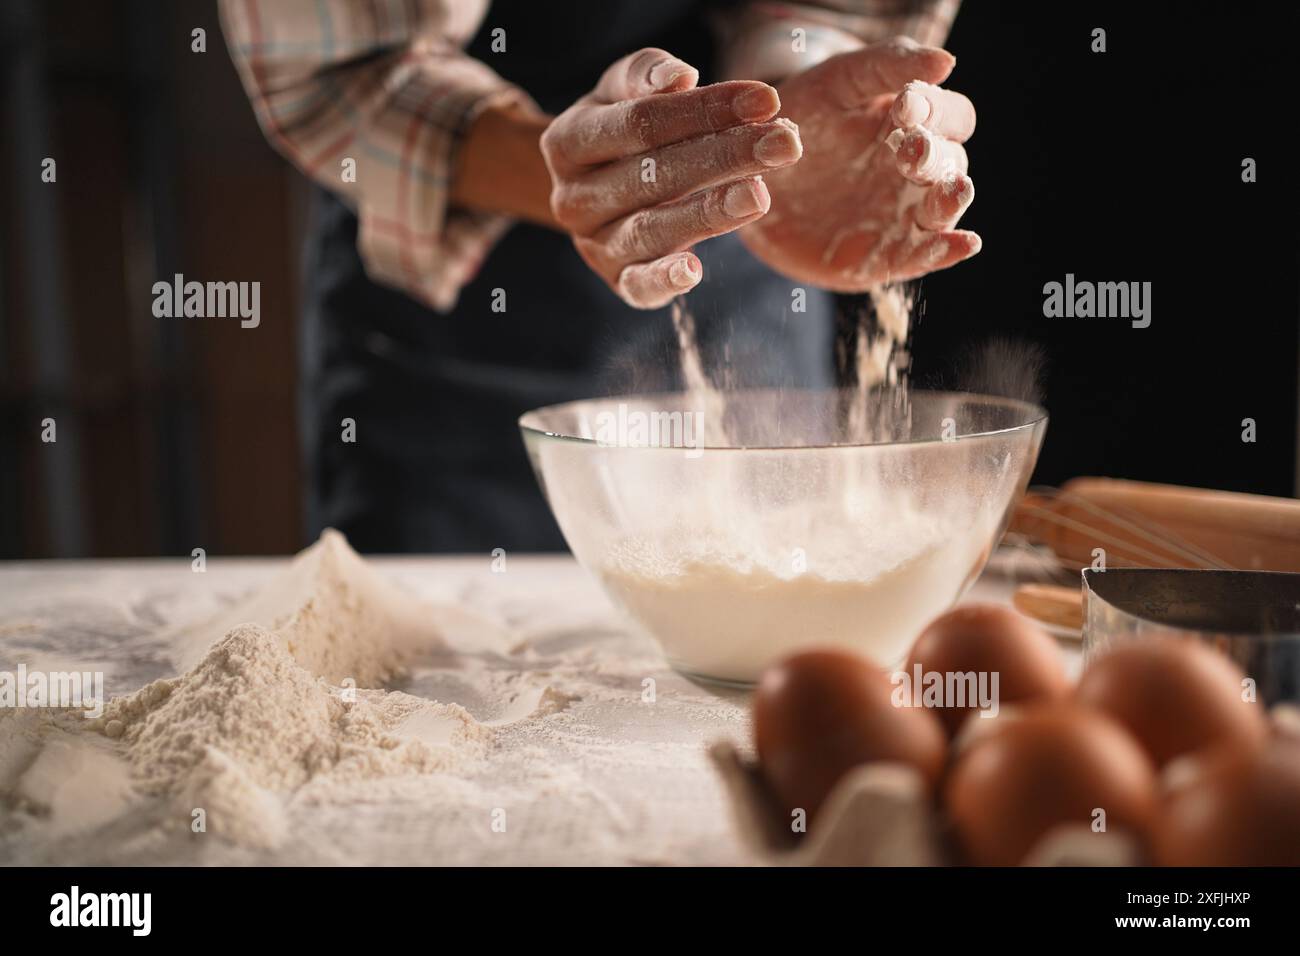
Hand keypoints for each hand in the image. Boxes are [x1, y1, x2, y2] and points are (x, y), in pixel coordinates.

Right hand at [540, 48, 802, 307]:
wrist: (592, 186)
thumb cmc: (619, 130)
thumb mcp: (622, 92)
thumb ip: (646, 75)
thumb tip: (681, 78)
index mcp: (567, 143)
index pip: (640, 123)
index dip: (703, 110)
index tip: (764, 101)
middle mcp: (573, 199)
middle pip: (653, 175)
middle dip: (724, 156)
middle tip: (785, 144)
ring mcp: (594, 245)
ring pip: (652, 229)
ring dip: (710, 213)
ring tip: (760, 194)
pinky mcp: (619, 281)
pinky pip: (639, 286)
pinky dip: (664, 279)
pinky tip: (694, 270)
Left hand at [740, 38, 979, 289]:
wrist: (752, 181)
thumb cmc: (801, 122)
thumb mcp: (834, 84)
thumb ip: (883, 67)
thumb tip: (946, 61)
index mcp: (913, 126)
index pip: (948, 115)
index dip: (934, 110)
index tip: (905, 105)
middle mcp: (919, 172)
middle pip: (951, 162)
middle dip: (934, 156)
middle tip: (910, 151)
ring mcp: (904, 216)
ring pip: (943, 210)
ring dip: (951, 201)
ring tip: (954, 190)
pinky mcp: (886, 256)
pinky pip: (921, 257)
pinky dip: (945, 252)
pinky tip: (965, 244)